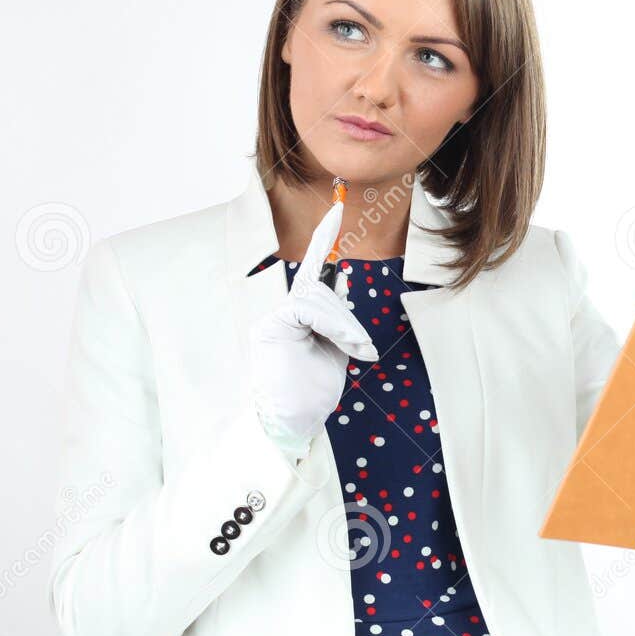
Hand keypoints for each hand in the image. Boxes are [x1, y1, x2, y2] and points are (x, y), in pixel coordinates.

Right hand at [248, 196, 379, 451]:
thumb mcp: (334, 349)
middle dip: (348, 320)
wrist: (291, 422)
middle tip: (362, 351)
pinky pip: (309, 309)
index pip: (311, 271)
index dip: (322, 240)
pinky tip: (345, 348)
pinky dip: (334, 326)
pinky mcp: (273, 327)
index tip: (337, 212)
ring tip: (355, 355)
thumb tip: (342, 278)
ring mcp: (275, 319)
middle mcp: (283, 313)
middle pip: (323, 291)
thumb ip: (337, 319)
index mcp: (297, 317)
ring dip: (346, 328)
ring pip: (321, 300)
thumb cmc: (311, 392)